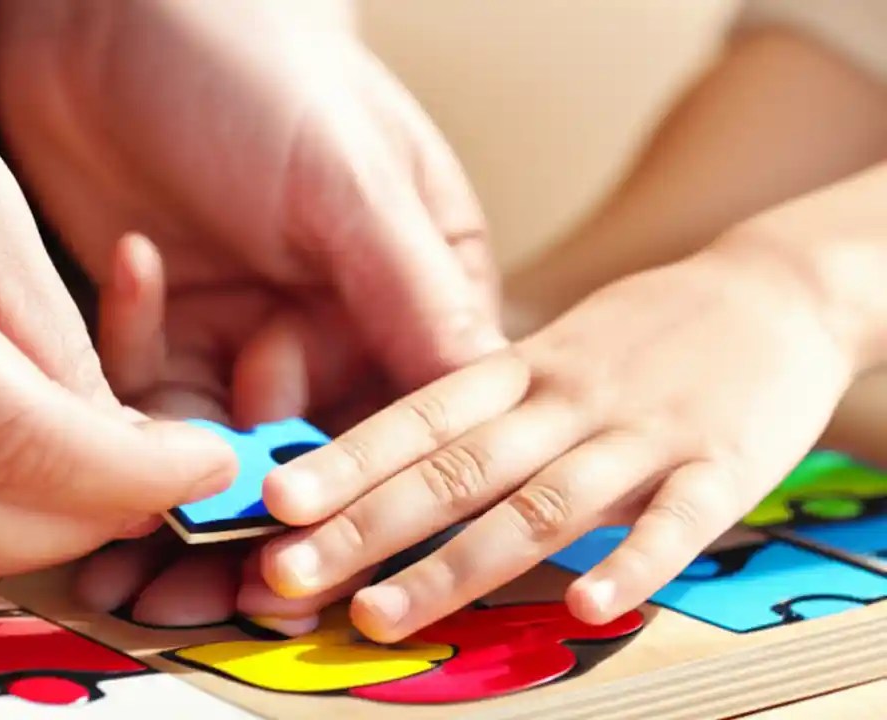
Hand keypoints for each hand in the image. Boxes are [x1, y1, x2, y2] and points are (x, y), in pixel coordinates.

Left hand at [0, 0, 501, 625]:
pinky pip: (145, 390)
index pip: (408, 427)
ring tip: (137, 551)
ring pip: (220, 447)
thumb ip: (409, 290)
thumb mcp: (351, 176)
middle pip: (310, 460)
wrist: (125, 2)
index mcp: (407, 293)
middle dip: (264, 530)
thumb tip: (486, 401)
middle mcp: (330, 323)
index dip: (369, 507)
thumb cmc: (267, 63)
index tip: (322, 568)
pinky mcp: (162, 323)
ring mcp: (242, 326)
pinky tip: (136, 280)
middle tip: (214, 590)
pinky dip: (127, 376)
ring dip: (179, 493)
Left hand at [257, 237, 857, 641]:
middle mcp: (564, 398)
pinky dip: (633, 561)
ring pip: (540, 503)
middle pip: (453, 468)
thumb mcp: (549, 350)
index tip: (276, 503)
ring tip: (380, 614)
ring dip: (456, 565)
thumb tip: (388, 469)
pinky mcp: (723, 463)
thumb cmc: (642, 334)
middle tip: (284, 573)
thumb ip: (480, 407)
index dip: (343, 460)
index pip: (415, 417)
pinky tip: (587, 609)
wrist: (776, 290)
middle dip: (363, 526)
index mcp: (517, 368)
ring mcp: (641, 432)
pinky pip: (676, 519)